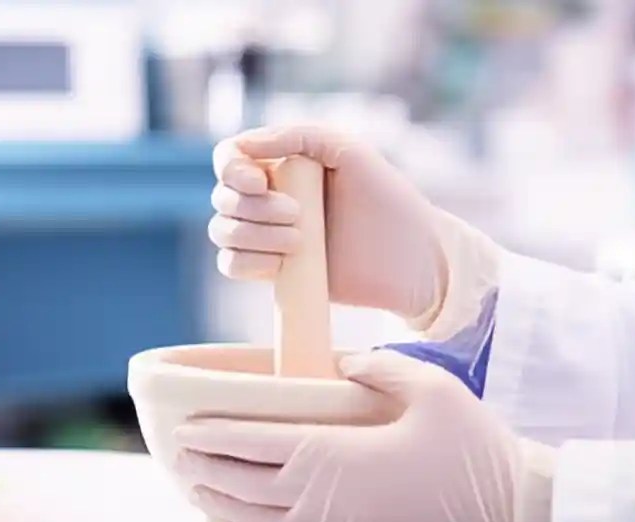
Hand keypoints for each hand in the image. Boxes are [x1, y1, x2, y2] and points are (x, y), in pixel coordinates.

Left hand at [173, 351, 542, 521]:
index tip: (186, 426)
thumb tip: (339, 361)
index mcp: (336, 455)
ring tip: (194, 484)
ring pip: (255, 519)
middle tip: (178, 450)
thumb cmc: (473, 447)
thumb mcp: (432, 388)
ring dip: (219, 500)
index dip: (217, 436)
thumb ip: (378, 367)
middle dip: (206, 466)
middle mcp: (323, 497)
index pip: (256, 444)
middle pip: (244, 483)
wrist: (511, 512)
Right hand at [209, 126, 499, 324]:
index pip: (230, 157)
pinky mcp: (273, 272)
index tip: (258, 182)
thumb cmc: (387, 201)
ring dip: (253, 236)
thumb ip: (297, 136)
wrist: (412, 262)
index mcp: (284, 163)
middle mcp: (269, 197)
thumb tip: (242, 146)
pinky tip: (281, 265)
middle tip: (300, 216)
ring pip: (223, 231)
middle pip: (223, 197)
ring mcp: (268, 235)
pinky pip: (231, 265)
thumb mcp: (349, 152)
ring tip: (300, 243)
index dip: (232, 169)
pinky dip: (248, 263)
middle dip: (254, 208)